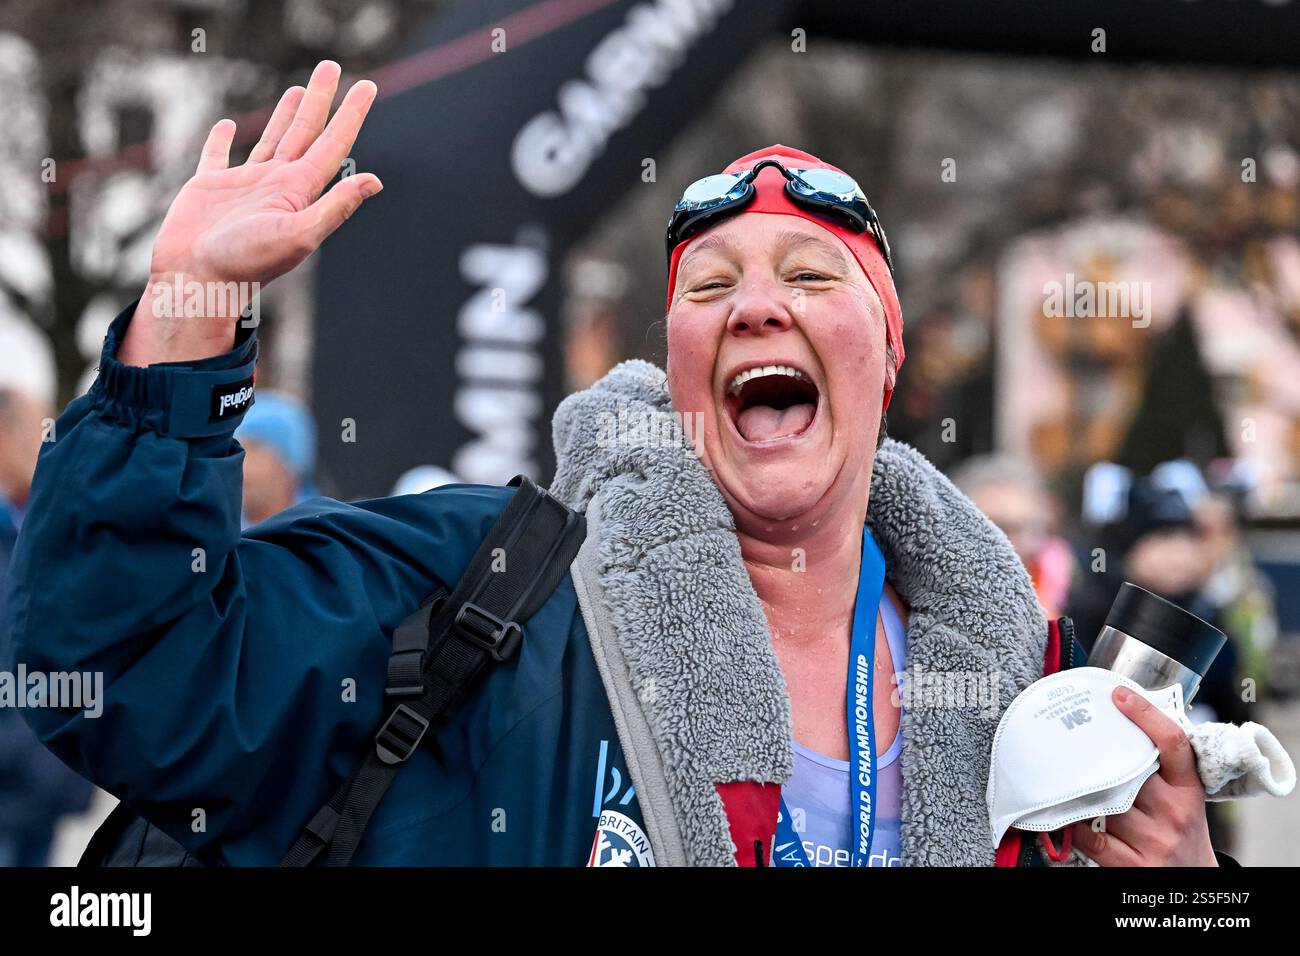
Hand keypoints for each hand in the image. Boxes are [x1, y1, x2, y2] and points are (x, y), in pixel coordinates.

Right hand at [121, 60, 381, 365]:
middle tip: (331, 66)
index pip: (333, 143)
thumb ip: (335, 207)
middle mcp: (277, 184)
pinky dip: (222, 139)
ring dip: (285, 115)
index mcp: (299, 191)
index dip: (351, 114)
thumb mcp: (299, 234)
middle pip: (305, 131)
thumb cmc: (247, 263)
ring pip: (271, 139)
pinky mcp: (209, 188)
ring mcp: (244, 185)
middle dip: (319, 99)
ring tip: (297, 91)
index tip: (367, 85)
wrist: (198, 282)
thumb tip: (375, 181)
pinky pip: (216, 155)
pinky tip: (228, 126)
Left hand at [1070, 685, 1217, 865]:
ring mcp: (1154, 840)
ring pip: (1103, 803)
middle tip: (1073, 743)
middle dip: (1099, 761)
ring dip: (1081, 793)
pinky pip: (1088, 836)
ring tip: (1067, 781)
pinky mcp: (1131, 865)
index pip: (1172, 744)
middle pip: (1126, 771)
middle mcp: (1174, 813)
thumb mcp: (1183, 798)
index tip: (1119, 695)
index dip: (1146, 715)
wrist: (1191, 883)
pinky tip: (1066, 816)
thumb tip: (1120, 724)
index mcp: (1188, 790)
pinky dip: (1072, 824)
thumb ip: (1159, 769)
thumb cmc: (1180, 832)